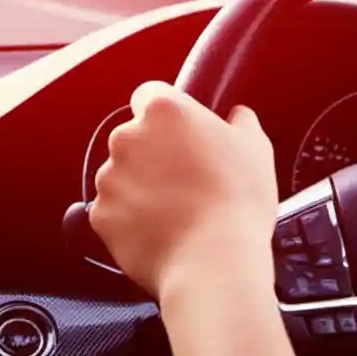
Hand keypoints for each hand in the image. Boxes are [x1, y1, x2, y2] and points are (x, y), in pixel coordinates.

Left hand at [89, 81, 278, 299]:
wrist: (212, 262)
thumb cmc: (237, 201)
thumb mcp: (256, 148)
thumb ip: (241, 121)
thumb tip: (237, 116)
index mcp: (164, 111)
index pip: (151, 94)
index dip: (169, 114)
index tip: (184, 133)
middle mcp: (127, 137)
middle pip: (135, 135)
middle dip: (155, 151)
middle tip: (188, 176)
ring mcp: (109, 178)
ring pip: (123, 173)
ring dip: (142, 184)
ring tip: (177, 208)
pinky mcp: (100, 215)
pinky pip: (115, 209)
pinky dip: (131, 217)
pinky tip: (162, 228)